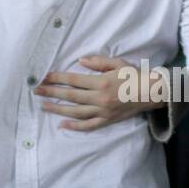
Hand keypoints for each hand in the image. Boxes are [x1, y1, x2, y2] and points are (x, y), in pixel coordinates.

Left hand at [34, 55, 159, 130]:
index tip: (44, 77)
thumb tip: (81, 61)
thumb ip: (98, 62)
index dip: (57, 78)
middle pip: (71, 96)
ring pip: (76, 112)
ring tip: (44, 106)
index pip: (74, 80)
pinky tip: (62, 124)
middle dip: (52, 93)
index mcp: (101, 82)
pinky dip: (75, 126)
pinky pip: (89, 126)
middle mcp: (100, 98)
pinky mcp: (107, 121)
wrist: (152, 93)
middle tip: (37, 91)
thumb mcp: (118, 63)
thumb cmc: (134, 76)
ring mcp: (103, 112)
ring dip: (58, 109)